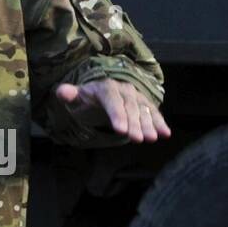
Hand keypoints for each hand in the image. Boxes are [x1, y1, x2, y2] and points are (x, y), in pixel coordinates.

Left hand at [54, 79, 171, 142]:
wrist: (101, 93)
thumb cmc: (87, 98)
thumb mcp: (77, 97)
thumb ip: (69, 94)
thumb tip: (62, 91)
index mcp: (104, 87)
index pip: (111, 99)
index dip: (116, 114)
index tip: (120, 130)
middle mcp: (123, 89)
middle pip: (129, 107)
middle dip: (134, 124)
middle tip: (137, 140)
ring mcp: (135, 96)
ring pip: (143, 111)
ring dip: (148, 125)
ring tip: (152, 139)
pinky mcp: (144, 104)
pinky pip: (153, 113)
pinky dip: (160, 122)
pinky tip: (166, 134)